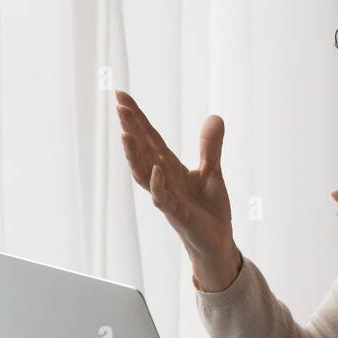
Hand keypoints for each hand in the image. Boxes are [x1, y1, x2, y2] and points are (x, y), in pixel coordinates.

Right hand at [115, 90, 240, 291]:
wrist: (217, 241)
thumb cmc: (208, 209)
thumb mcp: (212, 171)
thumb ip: (210, 146)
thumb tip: (215, 116)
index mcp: (170, 166)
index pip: (150, 137)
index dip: (137, 117)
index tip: (121, 95)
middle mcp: (163, 179)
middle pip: (143, 150)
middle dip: (131, 128)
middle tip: (119, 105)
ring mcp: (168, 196)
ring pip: (144, 173)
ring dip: (135, 155)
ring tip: (126, 133)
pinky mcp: (178, 214)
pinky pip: (164, 199)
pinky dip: (159, 185)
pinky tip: (156, 169)